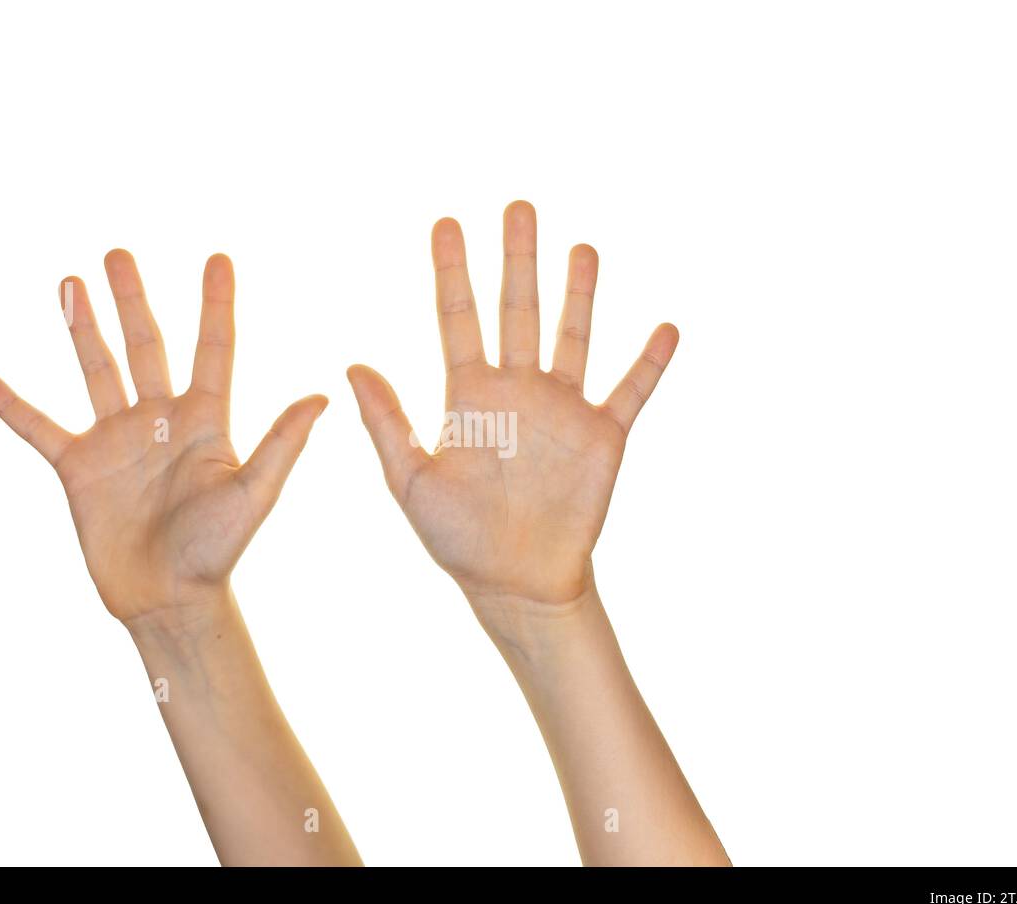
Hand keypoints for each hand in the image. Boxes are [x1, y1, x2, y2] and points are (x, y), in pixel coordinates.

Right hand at [0, 250, 326, 623]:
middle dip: (133, 299)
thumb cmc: (217, 552)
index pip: (214, 349)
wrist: (167, 600)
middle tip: (119, 253)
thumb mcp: (253, 494)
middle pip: (146, 346)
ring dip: (81, 326)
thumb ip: (281, 444)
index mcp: (206, 422)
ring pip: (96, 369)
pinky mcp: (78, 467)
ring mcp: (117, 441)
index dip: (216, 304)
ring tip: (69, 281)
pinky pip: (37, 426)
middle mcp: (160, 421)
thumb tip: (323, 397)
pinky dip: (9, 403)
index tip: (219, 258)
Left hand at [348, 201, 677, 606]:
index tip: (446, 223)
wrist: (515, 582)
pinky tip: (666, 328)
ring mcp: (563, 410)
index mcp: (469, 395)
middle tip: (518, 207)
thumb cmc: (456, 539)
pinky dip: (649, 363)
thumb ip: (387, 423)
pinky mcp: (603, 437)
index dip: (451, 271)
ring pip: (573, 336)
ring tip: (582, 246)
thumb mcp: (410, 481)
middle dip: (517, 259)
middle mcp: (517, 390)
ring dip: (579, 294)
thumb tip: (351, 364)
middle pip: (518, 310)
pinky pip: (630, 392)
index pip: (457, 318)